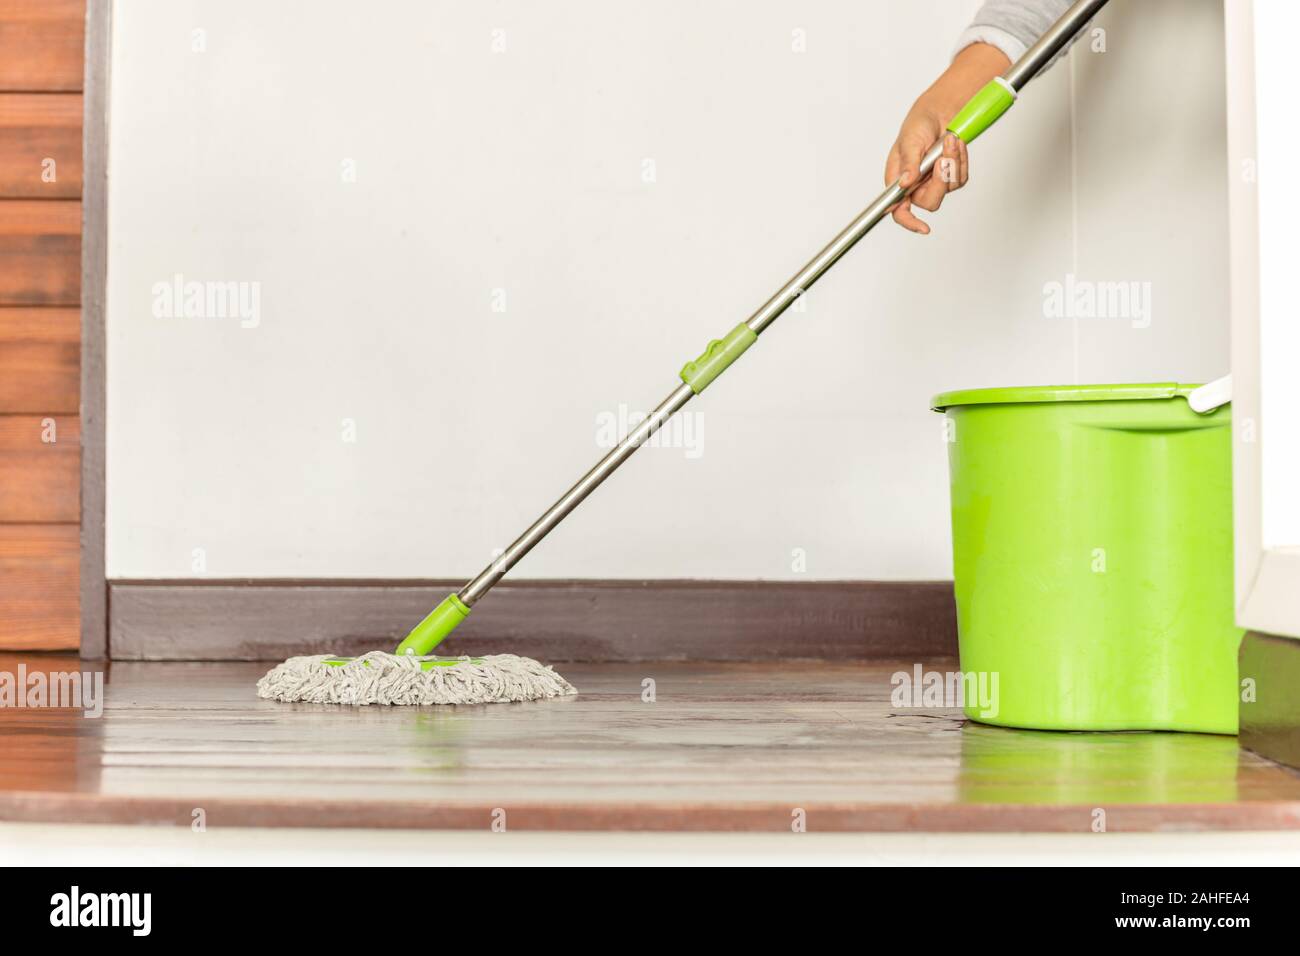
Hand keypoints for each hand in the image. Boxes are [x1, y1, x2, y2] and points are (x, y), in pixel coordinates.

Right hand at [884, 43, 1010, 233]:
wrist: (940, 112)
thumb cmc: (918, 125)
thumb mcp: (910, 141)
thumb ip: (908, 164)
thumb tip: (904, 184)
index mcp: (898, 181)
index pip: (899, 210)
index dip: (909, 222)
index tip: (923, 227)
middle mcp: (915, 186)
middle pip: (930, 202)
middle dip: (940, 180)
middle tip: (943, 158)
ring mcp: (933, 182)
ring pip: (948, 188)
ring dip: (953, 163)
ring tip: (949, 141)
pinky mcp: (950, 177)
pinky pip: (960, 178)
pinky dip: (961, 161)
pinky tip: (955, 146)